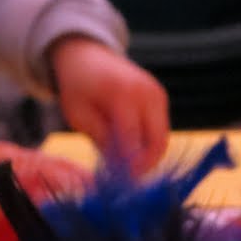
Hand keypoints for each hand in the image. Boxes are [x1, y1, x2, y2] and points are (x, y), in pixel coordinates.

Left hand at [48, 35, 169, 176]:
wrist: (88, 55)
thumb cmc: (77, 87)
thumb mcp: (79, 116)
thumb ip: (101, 140)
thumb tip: (120, 168)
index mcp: (123, 94)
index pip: (133, 140)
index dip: (128, 167)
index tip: (119, 185)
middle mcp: (147, 92)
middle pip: (156, 143)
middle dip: (143, 166)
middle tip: (126, 181)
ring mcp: (158, 94)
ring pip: (162, 140)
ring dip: (147, 158)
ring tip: (126, 166)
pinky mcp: (161, 98)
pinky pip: (160, 131)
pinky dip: (149, 145)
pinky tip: (131, 150)